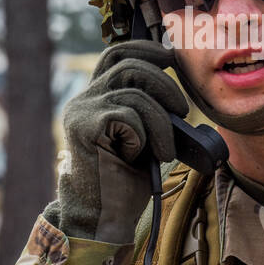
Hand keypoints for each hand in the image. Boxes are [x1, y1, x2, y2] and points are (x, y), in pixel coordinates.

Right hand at [47, 41, 189, 244]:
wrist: (104, 215)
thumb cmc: (126, 180)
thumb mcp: (143, 137)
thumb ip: (149, 110)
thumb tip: (178, 95)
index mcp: (96, 98)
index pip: (115, 55)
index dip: (144, 49)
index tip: (170, 56)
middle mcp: (84, 100)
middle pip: (129, 66)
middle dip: (165, 85)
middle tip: (182, 111)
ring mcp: (81, 112)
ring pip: (134, 93)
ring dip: (161, 122)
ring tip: (165, 150)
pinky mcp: (84, 127)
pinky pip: (127, 116)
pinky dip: (142, 136)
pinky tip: (135, 156)